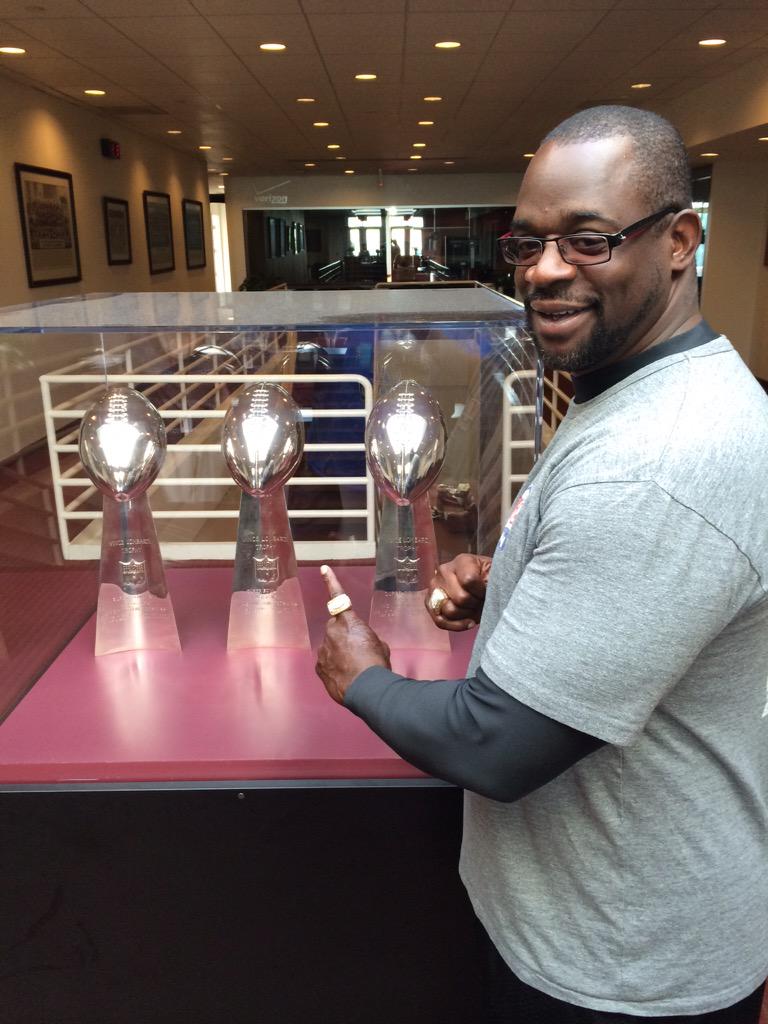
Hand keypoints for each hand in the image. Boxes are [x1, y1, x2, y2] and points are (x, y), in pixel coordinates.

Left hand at [315, 565, 390, 704]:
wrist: (368, 689)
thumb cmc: (377, 664)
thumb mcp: (380, 644)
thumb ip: (367, 637)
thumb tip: (361, 644)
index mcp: (349, 622)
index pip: (338, 597)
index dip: (331, 582)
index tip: (324, 569)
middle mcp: (333, 631)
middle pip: (336, 628)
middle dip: (343, 635)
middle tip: (358, 651)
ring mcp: (323, 650)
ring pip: (330, 646)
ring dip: (339, 653)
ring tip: (354, 668)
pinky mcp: (319, 666)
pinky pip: (326, 662)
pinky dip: (334, 667)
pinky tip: (346, 677)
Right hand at [425, 554, 491, 631]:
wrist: (485, 586)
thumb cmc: (491, 580)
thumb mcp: (496, 576)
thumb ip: (491, 581)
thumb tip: (485, 589)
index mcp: (462, 561)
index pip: (469, 580)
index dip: (481, 591)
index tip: (487, 591)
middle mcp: (444, 571)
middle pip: (460, 598)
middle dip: (474, 604)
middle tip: (481, 601)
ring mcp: (435, 587)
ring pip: (449, 610)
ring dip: (466, 614)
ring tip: (474, 608)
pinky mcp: (430, 603)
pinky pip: (440, 621)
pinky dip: (456, 625)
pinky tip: (468, 622)